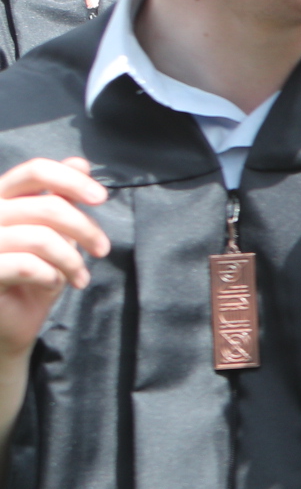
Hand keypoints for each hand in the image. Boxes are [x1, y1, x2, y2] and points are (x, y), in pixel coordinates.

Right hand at [0, 157, 106, 359]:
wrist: (7, 327)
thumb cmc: (30, 278)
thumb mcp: (51, 235)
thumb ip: (59, 198)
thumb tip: (80, 162)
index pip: (34, 170)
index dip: (71, 180)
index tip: (101, 198)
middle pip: (47, 205)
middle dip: (85, 228)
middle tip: (102, 250)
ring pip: (41, 237)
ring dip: (72, 260)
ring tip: (80, 277)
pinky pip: (26, 265)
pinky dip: (51, 275)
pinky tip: (55, 284)